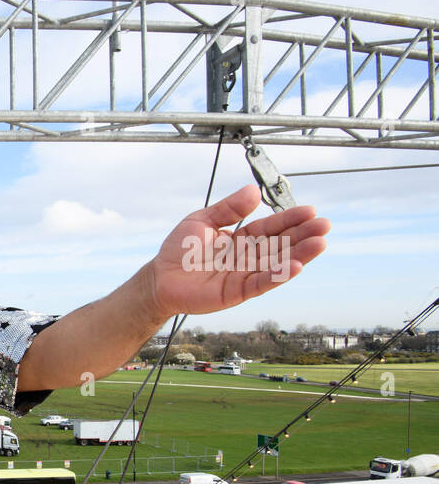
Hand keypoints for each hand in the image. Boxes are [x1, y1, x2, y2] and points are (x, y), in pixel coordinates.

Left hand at [147, 185, 330, 319]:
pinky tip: (295, 266)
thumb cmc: (179, 250)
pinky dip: (277, 276)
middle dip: (302, 236)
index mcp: (242, 239)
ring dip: (299, 255)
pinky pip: (260, 283)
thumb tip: (253, 191)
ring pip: (276, 264)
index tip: (310, 211)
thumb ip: (228, 208)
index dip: (290, 220)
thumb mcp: (203, 220)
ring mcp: (243, 275)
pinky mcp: (236, 292)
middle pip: (280, 245)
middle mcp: (247, 257)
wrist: (160, 278)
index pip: (271, 228)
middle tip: (324, 225)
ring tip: (319, 243)